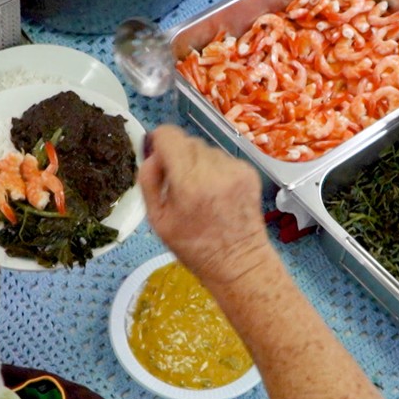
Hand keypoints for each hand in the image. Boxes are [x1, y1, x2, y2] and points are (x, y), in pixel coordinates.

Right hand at [137, 125, 272, 286]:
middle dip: (179, 157)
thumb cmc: (193, 246)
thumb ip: (148, 180)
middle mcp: (214, 170)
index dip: (159, 141)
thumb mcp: (156, 219)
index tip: (159, 156)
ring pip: (206, 149)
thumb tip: (152, 154)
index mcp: (188, 182)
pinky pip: (223, 159)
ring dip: (198, 164)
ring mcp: (235, 169)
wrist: (238, 262)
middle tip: (179, 184)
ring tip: (201, 192)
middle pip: (187, 141)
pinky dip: (216, 171)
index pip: (169, 135)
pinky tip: (217, 194)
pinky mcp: (249, 172)